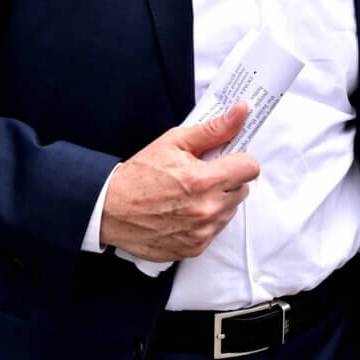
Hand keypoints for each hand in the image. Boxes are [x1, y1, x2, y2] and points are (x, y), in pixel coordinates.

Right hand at [99, 102, 260, 262]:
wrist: (109, 209)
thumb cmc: (140, 173)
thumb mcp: (175, 142)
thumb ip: (214, 129)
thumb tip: (242, 111)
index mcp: (204, 180)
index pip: (250, 168)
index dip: (238, 160)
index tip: (225, 160)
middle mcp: (207, 210)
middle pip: (243, 190)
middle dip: (228, 180)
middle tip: (202, 176)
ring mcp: (201, 232)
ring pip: (230, 211)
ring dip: (218, 201)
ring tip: (190, 195)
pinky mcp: (195, 248)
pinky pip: (216, 230)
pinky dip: (206, 221)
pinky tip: (184, 212)